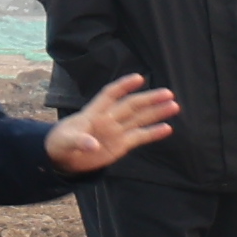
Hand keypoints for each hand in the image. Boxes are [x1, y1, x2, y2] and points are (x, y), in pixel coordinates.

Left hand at [45, 76, 175, 172]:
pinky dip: (153, 133)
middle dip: (149, 99)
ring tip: (174, 105)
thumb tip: (92, 145)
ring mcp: (117, 131)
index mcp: (94, 112)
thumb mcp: (66, 142)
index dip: (123, 85)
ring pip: (140, 118)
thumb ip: (79, 141)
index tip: (139, 78)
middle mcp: (109, 118)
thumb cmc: (61, 143)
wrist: (63, 157)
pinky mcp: (121, 145)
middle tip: (168, 93)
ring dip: (156, 112)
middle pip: (131, 105)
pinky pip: (140, 137)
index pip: (110, 95)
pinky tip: (167, 128)